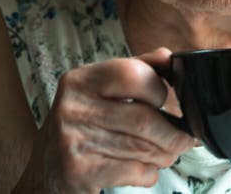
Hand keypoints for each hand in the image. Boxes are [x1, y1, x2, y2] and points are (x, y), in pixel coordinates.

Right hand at [14, 47, 195, 192]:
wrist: (45, 173)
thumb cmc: (83, 125)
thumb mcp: (100, 90)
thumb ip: (136, 69)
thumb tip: (168, 56)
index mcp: (81, 80)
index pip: (133, 73)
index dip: (158, 88)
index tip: (166, 101)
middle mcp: (73, 107)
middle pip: (143, 118)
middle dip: (173, 133)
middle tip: (184, 139)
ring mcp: (73, 141)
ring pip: (141, 148)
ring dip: (165, 154)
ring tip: (170, 153)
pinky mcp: (80, 172)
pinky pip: (133, 171)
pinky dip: (149, 173)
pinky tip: (146, 170)